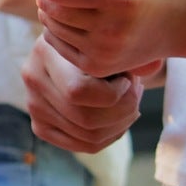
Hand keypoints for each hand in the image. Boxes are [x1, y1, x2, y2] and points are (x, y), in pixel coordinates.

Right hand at [21, 34, 156, 152]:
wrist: (73, 47)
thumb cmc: (99, 40)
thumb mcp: (113, 39)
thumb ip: (133, 54)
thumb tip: (152, 68)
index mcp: (45, 51)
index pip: (79, 93)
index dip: (114, 94)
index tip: (128, 80)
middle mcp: (32, 79)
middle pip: (85, 120)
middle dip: (122, 112)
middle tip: (136, 94)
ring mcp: (33, 105)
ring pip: (88, 136)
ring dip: (120, 125)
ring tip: (130, 104)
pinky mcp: (40, 125)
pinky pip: (82, 145)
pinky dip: (109, 137)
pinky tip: (118, 118)